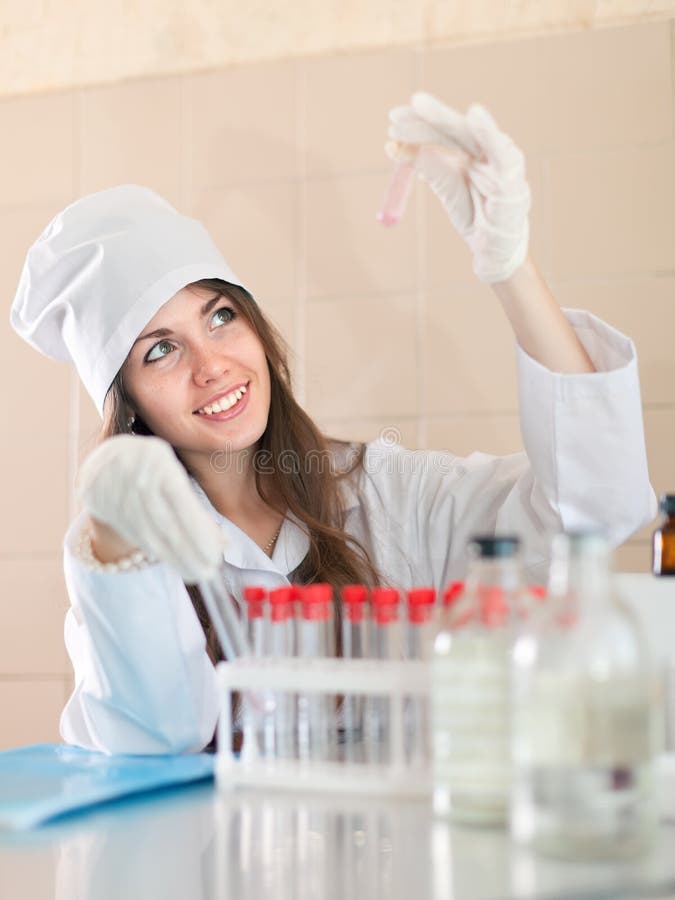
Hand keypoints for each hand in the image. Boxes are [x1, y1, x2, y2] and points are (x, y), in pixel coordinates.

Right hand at [77, 435, 225, 582]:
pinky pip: (139, 538)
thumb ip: (194, 504)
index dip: (199, 533)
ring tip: (198, 573)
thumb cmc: (153, 466)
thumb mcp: (173, 471)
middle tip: (210, 572)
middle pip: (167, 526)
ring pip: (152, 537)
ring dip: (177, 559)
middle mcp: (138, 482)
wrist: (104, 461)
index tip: (216, 555)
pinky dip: (160, 554)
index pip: (182, 505)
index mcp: (160, 466)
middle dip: (190, 552)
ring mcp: (122, 499)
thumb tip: (223, 542)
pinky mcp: (112, 514)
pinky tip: (178, 564)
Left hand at [387, 92, 530, 283]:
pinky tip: (475, 116)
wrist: (495, 248)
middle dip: (424, 119)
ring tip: (420, 104)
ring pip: (470, 133)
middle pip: (452, 128)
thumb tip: (393, 147)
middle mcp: (484, 149)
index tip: (392, 119)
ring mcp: (498, 158)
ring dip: (444, 119)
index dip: (417, 124)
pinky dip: (488, 132)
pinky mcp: (510, 173)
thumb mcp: (447, 189)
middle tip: (395, 116)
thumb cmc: (476, 216)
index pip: (441, 131)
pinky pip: (500, 151)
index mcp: (469, 151)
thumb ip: (428, 167)